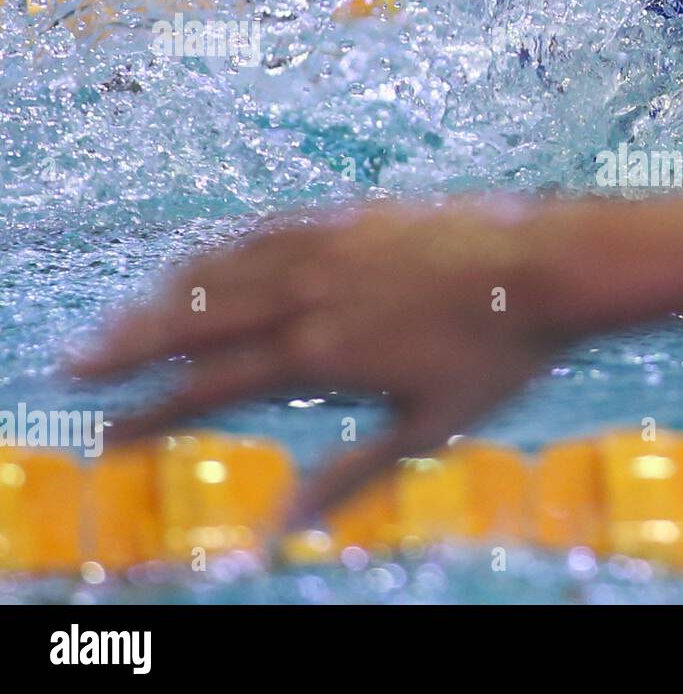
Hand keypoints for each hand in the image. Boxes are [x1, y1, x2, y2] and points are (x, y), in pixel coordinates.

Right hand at [70, 198, 567, 524]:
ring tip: (124, 318)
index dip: (154, 414)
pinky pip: (266, 231)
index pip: (214, 388)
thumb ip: (352, 475)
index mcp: (320, 354)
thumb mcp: (429, 427)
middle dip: (128, 348)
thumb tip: (287, 525)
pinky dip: (222, 250)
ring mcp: (326, 247)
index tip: (110, 435)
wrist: (549, 266)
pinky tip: (205, 258)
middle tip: (73, 366)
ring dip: (165, 298)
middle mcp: (307, 294)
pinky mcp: (350, 216)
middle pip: (195, 323)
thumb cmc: (499, 354)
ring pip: (222, 271)